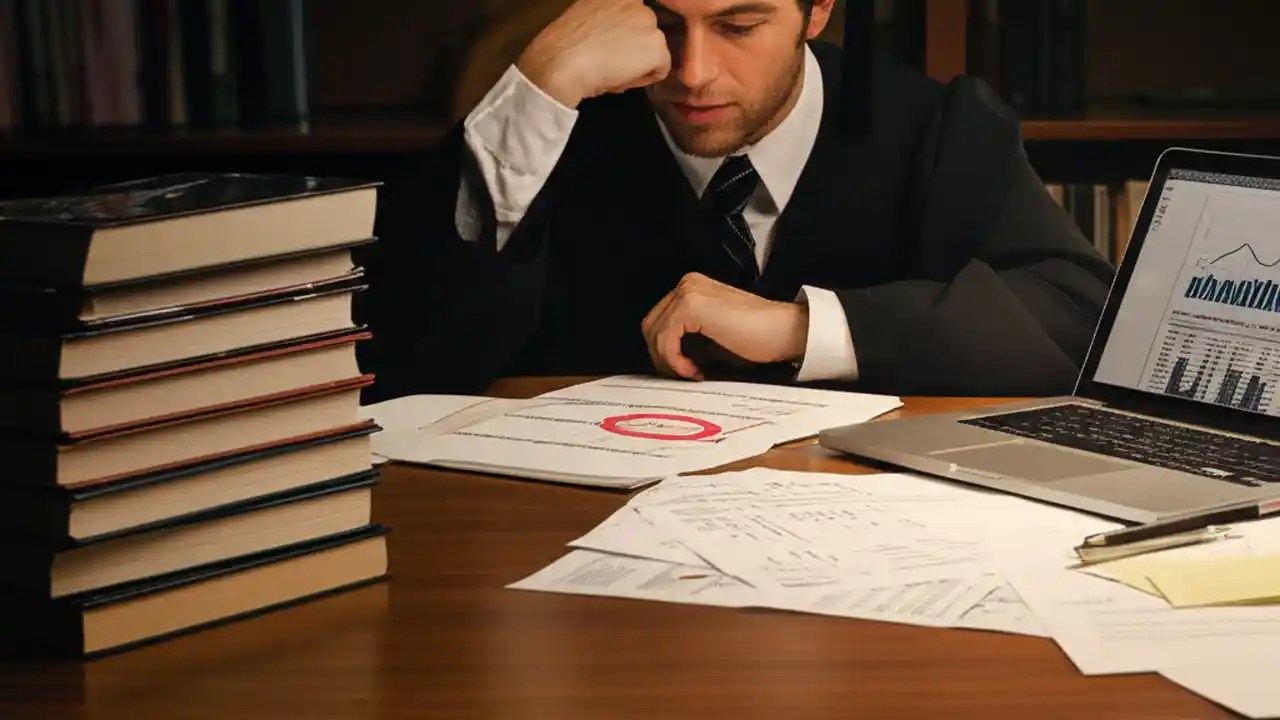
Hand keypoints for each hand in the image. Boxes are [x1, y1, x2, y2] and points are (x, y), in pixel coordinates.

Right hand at [516, 0, 671, 107]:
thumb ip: (607, 18)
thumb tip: (616, 36)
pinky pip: (661, 69)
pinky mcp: (656, 45)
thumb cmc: (563, 45)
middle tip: (610, 60)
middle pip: (646, 29)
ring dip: (639, 62)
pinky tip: (620, 79)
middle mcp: (635, 0)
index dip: (625, 33)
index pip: (633, 13)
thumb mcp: (586, 16)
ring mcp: (649, 20)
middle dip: (635, 46)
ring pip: (654, 49)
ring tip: (612, 71)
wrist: (561, 62)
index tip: (609, 45)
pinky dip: (644, 79)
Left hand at [641, 273, 809, 379]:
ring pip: (654, 332)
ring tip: (691, 373)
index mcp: (692, 288)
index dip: (664, 349)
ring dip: (668, 360)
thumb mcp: (712, 335)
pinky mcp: (691, 306)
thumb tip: (663, 359)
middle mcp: (687, 284)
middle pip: (651, 325)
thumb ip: (687, 337)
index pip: (659, 320)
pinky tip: (694, 370)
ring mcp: (688, 292)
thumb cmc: (756, 336)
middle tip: (681, 375)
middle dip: (661, 355)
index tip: (682, 369)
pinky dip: (675, 359)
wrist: (784, 331)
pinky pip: (666, 338)